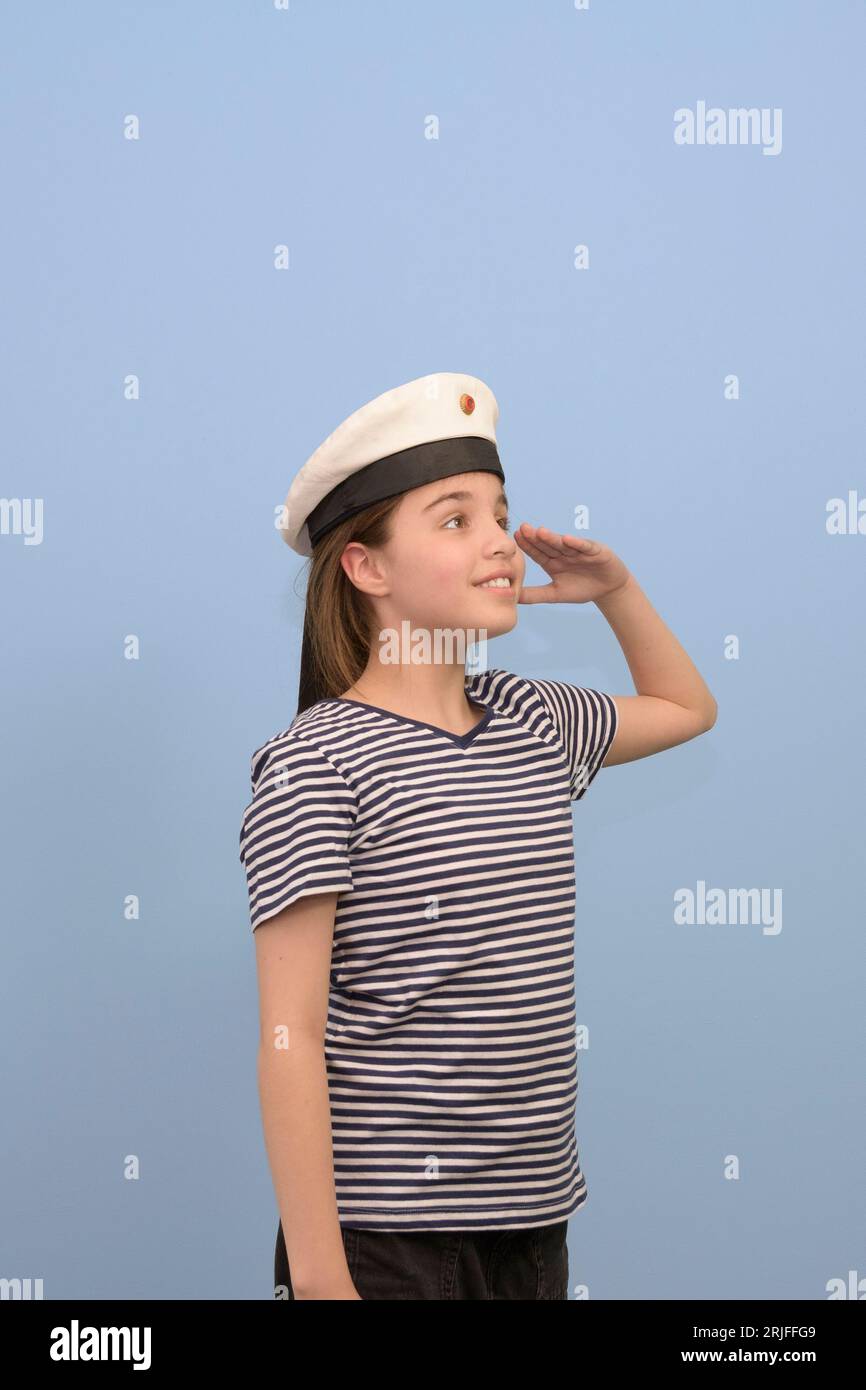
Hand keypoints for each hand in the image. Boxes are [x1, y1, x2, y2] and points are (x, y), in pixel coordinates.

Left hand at [515, 523, 630, 604]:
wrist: (608, 589)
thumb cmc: (582, 588)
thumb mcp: (556, 594)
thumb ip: (535, 594)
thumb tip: (512, 597)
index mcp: (553, 562)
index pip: (537, 553)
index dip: (527, 546)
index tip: (514, 537)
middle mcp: (564, 554)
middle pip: (548, 545)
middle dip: (536, 537)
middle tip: (523, 528)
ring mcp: (579, 551)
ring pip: (564, 544)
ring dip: (553, 538)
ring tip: (540, 532)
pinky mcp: (595, 552)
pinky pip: (584, 547)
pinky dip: (577, 544)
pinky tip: (567, 539)